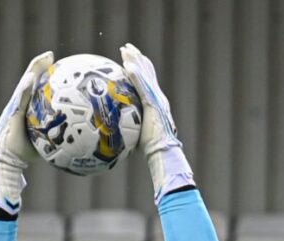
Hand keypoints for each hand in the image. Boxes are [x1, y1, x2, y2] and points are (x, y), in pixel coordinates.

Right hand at [0, 50, 53, 212]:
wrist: (9, 160)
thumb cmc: (27, 152)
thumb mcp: (46, 141)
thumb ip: (58, 134)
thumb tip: (79, 136)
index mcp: (28, 107)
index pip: (36, 86)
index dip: (44, 74)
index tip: (56, 65)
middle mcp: (21, 103)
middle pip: (30, 78)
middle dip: (38, 65)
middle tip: (50, 56)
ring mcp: (15, 106)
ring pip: (25, 84)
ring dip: (32, 70)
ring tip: (42, 60)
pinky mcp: (12, 113)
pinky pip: (20, 99)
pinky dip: (25, 88)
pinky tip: (31, 79)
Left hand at [120, 42, 195, 200]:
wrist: (163, 150)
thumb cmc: (153, 148)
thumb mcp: (140, 135)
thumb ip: (132, 129)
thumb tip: (119, 136)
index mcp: (156, 102)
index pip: (148, 80)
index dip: (141, 68)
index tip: (132, 59)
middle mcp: (158, 96)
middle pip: (147, 71)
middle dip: (137, 57)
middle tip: (127, 47)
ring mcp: (155, 98)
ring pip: (144, 74)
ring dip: (134, 60)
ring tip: (125, 49)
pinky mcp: (152, 103)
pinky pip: (141, 85)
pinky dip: (134, 74)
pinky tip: (126, 66)